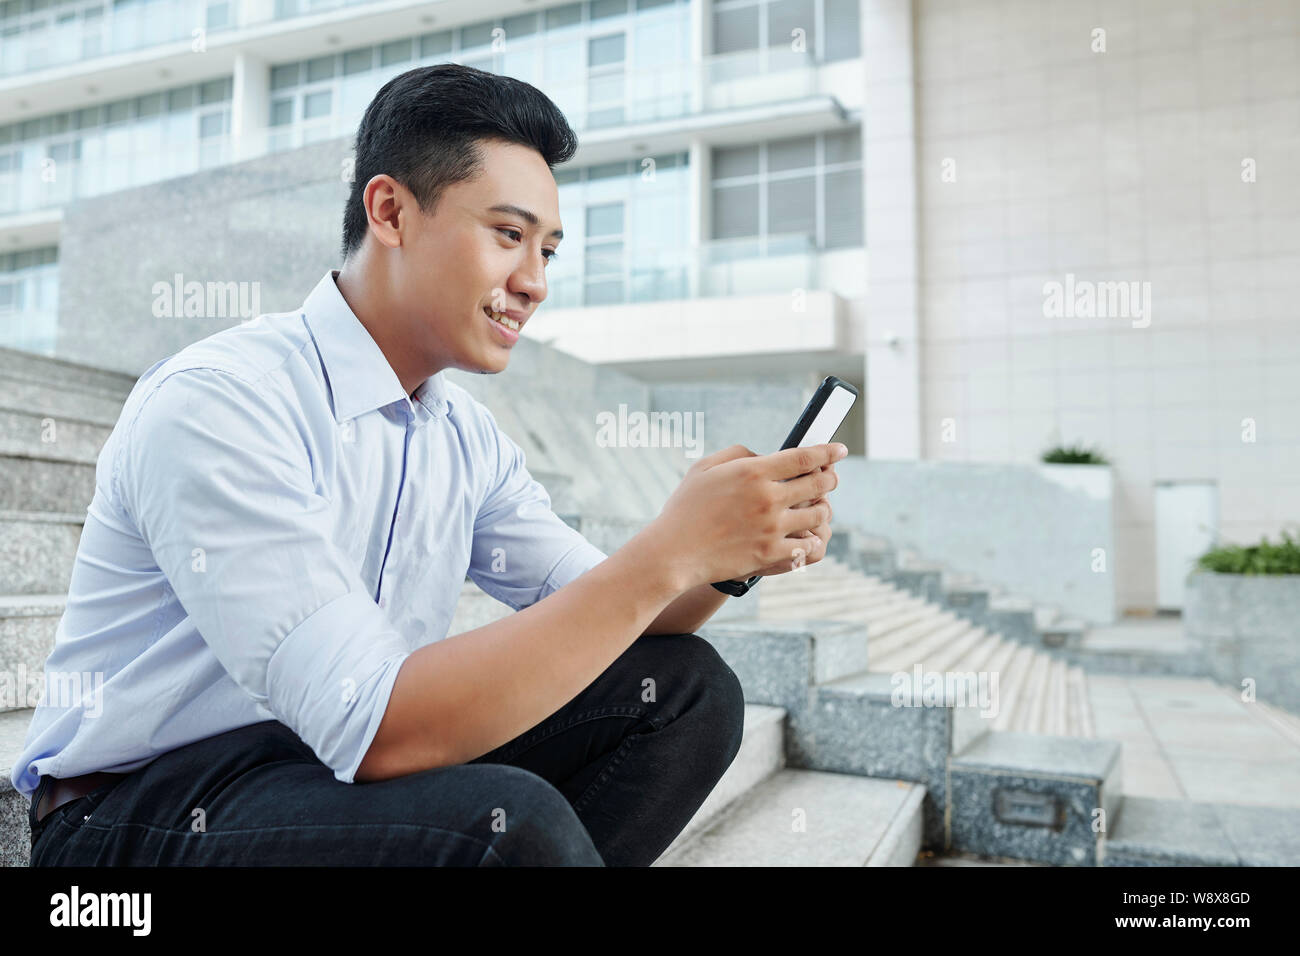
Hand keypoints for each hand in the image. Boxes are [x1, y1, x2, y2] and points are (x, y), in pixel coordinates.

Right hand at [649, 443, 843, 589]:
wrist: (672, 552)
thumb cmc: (685, 508)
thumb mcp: (704, 467)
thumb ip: (739, 453)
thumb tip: (766, 455)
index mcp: (753, 472)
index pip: (805, 457)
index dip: (828, 451)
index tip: (840, 450)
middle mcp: (768, 498)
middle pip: (819, 484)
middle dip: (830, 478)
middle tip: (831, 477)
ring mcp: (772, 528)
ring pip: (818, 515)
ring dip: (822, 509)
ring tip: (816, 507)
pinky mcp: (771, 554)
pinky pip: (807, 545)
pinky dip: (809, 538)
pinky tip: (804, 535)